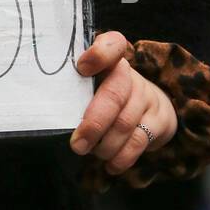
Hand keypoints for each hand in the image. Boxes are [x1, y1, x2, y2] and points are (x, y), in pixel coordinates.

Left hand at [70, 30, 177, 174]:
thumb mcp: (92, 83)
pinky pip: (139, 141)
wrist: (150, 104)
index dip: (100, 54)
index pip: (113, 44)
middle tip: (77, 145)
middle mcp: (130, 75)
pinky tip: (110, 165)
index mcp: (110, 60)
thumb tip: (49, 109)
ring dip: (105, 145)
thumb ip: (75, 87)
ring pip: (125, 123)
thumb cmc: (106, 93)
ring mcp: (146, 97)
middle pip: (115, 95)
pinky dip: (122, 157)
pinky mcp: (159, 119)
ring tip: (91, 153)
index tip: (82, 67)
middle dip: (94, 124)